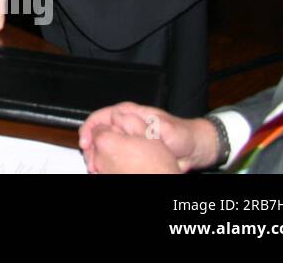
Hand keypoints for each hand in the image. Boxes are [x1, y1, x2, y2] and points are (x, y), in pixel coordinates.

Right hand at [79, 103, 218, 172]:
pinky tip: (109, 169)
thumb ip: (145, 123)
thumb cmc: (183, 134)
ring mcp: (128, 136)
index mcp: (130, 112)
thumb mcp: (165, 128)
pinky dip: (108, 162)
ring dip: (99, 156)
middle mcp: (126, 123)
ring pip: (104, 145)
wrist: (196, 149)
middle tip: (92, 161)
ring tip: (98, 167)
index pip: (101, 116)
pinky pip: (114, 154)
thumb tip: (121, 119)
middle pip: (99, 132)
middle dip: (92, 146)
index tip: (87, 143)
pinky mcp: (132, 149)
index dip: (90, 129)